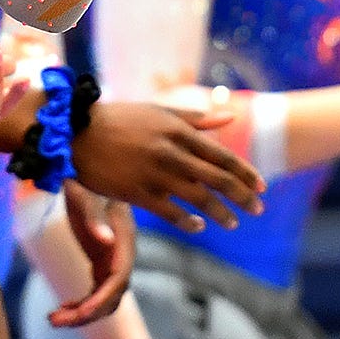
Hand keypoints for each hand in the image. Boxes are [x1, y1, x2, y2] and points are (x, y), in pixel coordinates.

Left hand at [48, 183, 135, 327]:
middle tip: (56, 320)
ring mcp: (111, 258)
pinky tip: (60, 309)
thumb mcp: (87, 194)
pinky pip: (94, 292)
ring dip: (82, 314)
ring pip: (103, 299)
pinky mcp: (100, 260)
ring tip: (53, 319)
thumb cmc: (85, 176)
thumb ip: (96, 216)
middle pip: (112, 295)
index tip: (81, 313)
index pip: (119, 279)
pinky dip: (80, 304)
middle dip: (87, 313)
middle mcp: (120, 253)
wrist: (82, 164)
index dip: (102, 299)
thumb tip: (106, 242)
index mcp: (123, 238)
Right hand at [72, 99, 266, 233]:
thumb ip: (196, 118)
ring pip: (199, 198)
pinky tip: (198, 226)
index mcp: (180, 131)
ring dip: (221, 213)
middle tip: (258, 210)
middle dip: (243, 197)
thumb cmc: (121, 119)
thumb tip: (230, 118)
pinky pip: (171, 212)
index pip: (223, 156)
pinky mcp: (137, 192)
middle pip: (218, 180)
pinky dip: (188, 222)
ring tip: (233, 223)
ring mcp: (156, 174)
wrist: (78, 131)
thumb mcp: (160, 111)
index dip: (246, 173)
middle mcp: (173, 152)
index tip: (261, 186)